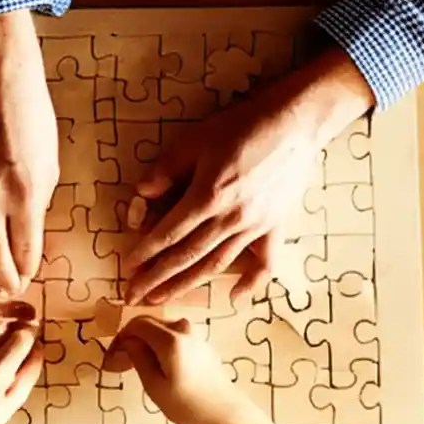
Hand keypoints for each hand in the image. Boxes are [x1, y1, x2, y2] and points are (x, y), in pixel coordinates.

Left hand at [0, 318, 42, 423]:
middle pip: (21, 341)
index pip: (32, 366)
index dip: (36, 354)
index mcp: (8, 400)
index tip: (35, 349)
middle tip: (24, 329)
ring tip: (4, 326)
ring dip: (5, 324)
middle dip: (25, 333)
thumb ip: (3, 402)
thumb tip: (7, 383)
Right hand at [107, 316, 255, 423]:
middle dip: (132, 338)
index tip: (113, 355)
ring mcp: (195, 336)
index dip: (121, 337)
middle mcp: (183, 330)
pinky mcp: (201, 345)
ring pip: (161, 329)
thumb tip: (128, 341)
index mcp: (170, 339)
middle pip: (149, 323)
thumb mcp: (154, 386)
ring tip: (138, 365)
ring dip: (146, 341)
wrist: (225, 413)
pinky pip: (174, 336)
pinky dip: (161, 345)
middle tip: (120, 360)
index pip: (137, 324)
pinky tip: (158, 366)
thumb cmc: (187, 405)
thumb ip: (139, 358)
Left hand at [124, 48, 373, 304]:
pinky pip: (265, 263)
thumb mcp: (195, 139)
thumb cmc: (242, 127)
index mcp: (208, 196)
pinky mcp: (276, 227)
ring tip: (163, 300)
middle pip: (187, 257)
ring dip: (187, 286)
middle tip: (134, 296)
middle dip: (157, 279)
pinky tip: (234, 298)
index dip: (145, 254)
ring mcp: (255, 226)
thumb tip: (140, 194)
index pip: (169, 235)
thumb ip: (166, 170)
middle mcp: (231, 218)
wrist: (295, 123)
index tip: (128, 269)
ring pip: (216, 265)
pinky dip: (251, 283)